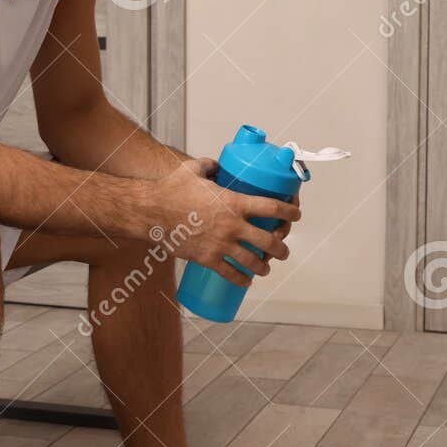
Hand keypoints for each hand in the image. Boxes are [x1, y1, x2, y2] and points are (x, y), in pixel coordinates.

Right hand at [157, 156, 300, 288]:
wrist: (151, 211)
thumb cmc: (171, 189)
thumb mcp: (194, 169)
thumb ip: (210, 165)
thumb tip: (218, 165)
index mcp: (234, 202)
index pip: (272, 208)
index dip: (289, 211)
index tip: (296, 214)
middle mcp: (232, 225)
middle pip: (268, 241)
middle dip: (280, 248)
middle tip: (282, 249)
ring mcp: (221, 244)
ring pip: (252, 261)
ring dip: (264, 266)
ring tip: (266, 268)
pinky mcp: (207, 259)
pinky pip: (230, 273)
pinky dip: (241, 280)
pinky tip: (246, 282)